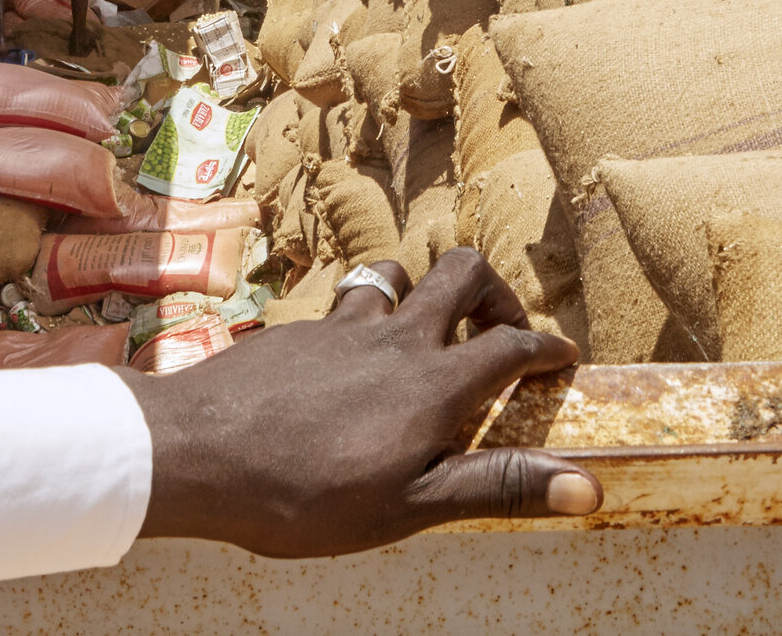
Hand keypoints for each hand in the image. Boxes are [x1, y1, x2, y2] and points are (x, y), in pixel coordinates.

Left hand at [124, 251, 596, 556]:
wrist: (196, 453)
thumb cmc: (301, 494)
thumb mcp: (409, 507)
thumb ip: (496, 488)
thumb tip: (586, 484)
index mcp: (433, 384)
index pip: (512, 345)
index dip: (547, 348)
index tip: (563, 357)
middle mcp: (394, 339)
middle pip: (463, 273)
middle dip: (495, 292)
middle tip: (500, 331)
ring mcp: (342, 326)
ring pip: (397, 274)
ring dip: (422, 294)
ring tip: (423, 334)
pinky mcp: (298, 330)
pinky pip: (346, 303)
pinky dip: (367, 318)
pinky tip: (348, 363)